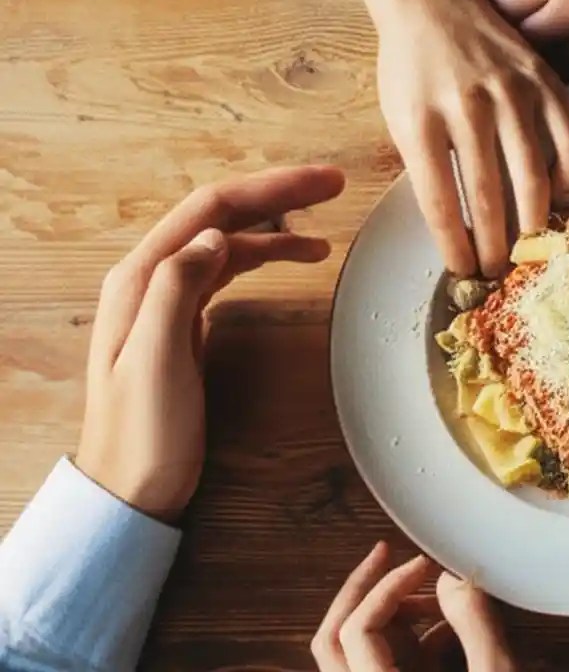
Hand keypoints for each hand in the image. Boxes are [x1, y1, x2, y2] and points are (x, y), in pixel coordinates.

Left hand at [74, 166, 344, 521]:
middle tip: (334, 186)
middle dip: (278, 195)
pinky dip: (265, 257)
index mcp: (142, 278)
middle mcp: (151, 278)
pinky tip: (291, 260)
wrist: (129, 490)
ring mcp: (168, 300)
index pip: (212, 209)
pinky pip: (229, 272)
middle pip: (221, 216)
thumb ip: (177, 289)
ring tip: (325, 229)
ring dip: (276, 227)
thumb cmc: (143, 434)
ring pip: (229, 242)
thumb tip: (217, 235)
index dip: (271, 188)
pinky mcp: (185, 324)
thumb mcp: (155, 361)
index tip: (325, 182)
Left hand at [312, 542, 517, 671]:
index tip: (425, 564)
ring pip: (356, 650)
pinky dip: (410, 638)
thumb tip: (454, 577)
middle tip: (388, 553)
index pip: (357, 629)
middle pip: (333, 638)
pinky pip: (386, 663)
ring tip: (435, 596)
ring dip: (390, 614)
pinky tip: (450, 630)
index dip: (387, 588)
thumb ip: (476, 628)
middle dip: (363, 589)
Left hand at [352, 0, 568, 278]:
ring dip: (533, 220)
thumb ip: (424, 168)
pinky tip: (559, 194)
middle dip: (496, 244)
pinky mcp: (545, 82)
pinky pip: (568, 140)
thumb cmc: (412, 71)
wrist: (434, 4)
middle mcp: (468, 106)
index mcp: (420, 120)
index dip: (454, 244)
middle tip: (500, 270)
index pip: (440, 200)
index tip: (464, 270)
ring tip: (531, 244)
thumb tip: (459, 229)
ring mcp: (511, 92)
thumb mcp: (399, 118)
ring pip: (532, 175)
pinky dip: (567, 175)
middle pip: (487, 196)